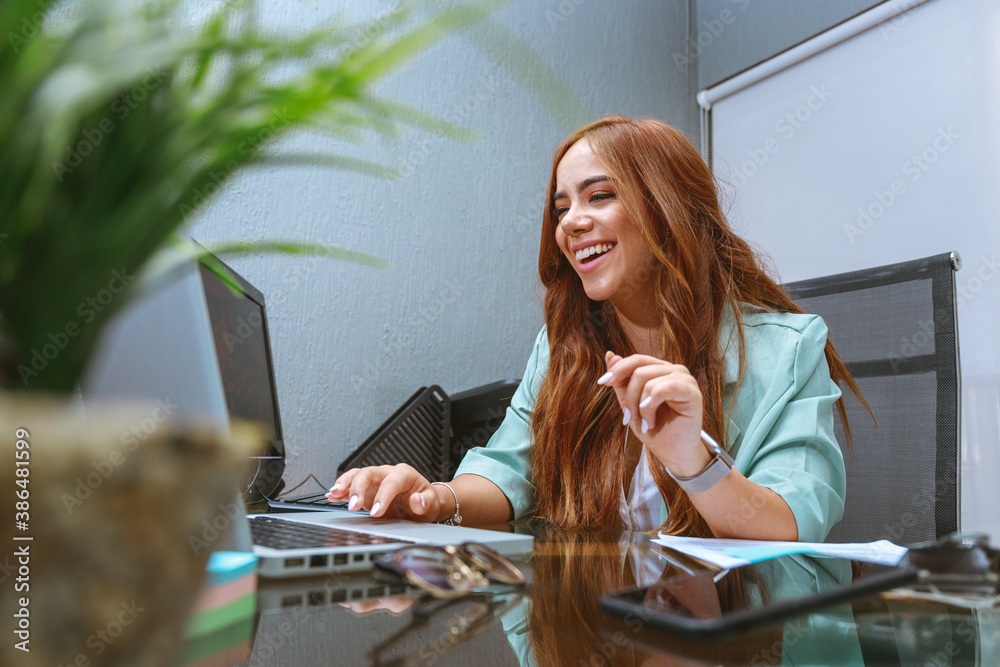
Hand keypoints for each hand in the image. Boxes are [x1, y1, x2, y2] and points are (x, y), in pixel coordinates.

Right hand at [326, 464, 443, 520]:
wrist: (422, 502)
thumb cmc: (426, 501)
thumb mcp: (432, 504)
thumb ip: (426, 503)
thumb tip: (417, 500)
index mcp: (404, 474)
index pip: (390, 482)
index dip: (382, 496)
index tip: (376, 512)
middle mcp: (387, 473)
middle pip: (368, 473)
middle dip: (359, 488)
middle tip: (353, 506)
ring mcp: (375, 480)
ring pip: (357, 474)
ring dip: (345, 484)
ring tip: (335, 494)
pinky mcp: (366, 489)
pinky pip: (351, 484)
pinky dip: (341, 489)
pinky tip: (332, 495)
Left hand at [598, 352, 709, 476]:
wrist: (673, 454)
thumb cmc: (655, 430)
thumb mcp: (630, 404)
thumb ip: (621, 382)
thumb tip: (610, 355)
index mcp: (660, 370)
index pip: (636, 360)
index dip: (617, 369)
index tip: (602, 383)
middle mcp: (674, 370)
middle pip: (639, 369)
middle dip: (628, 395)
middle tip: (628, 417)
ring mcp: (685, 379)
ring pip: (647, 379)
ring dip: (639, 405)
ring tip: (644, 423)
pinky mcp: (692, 392)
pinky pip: (662, 388)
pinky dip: (650, 406)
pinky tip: (650, 420)